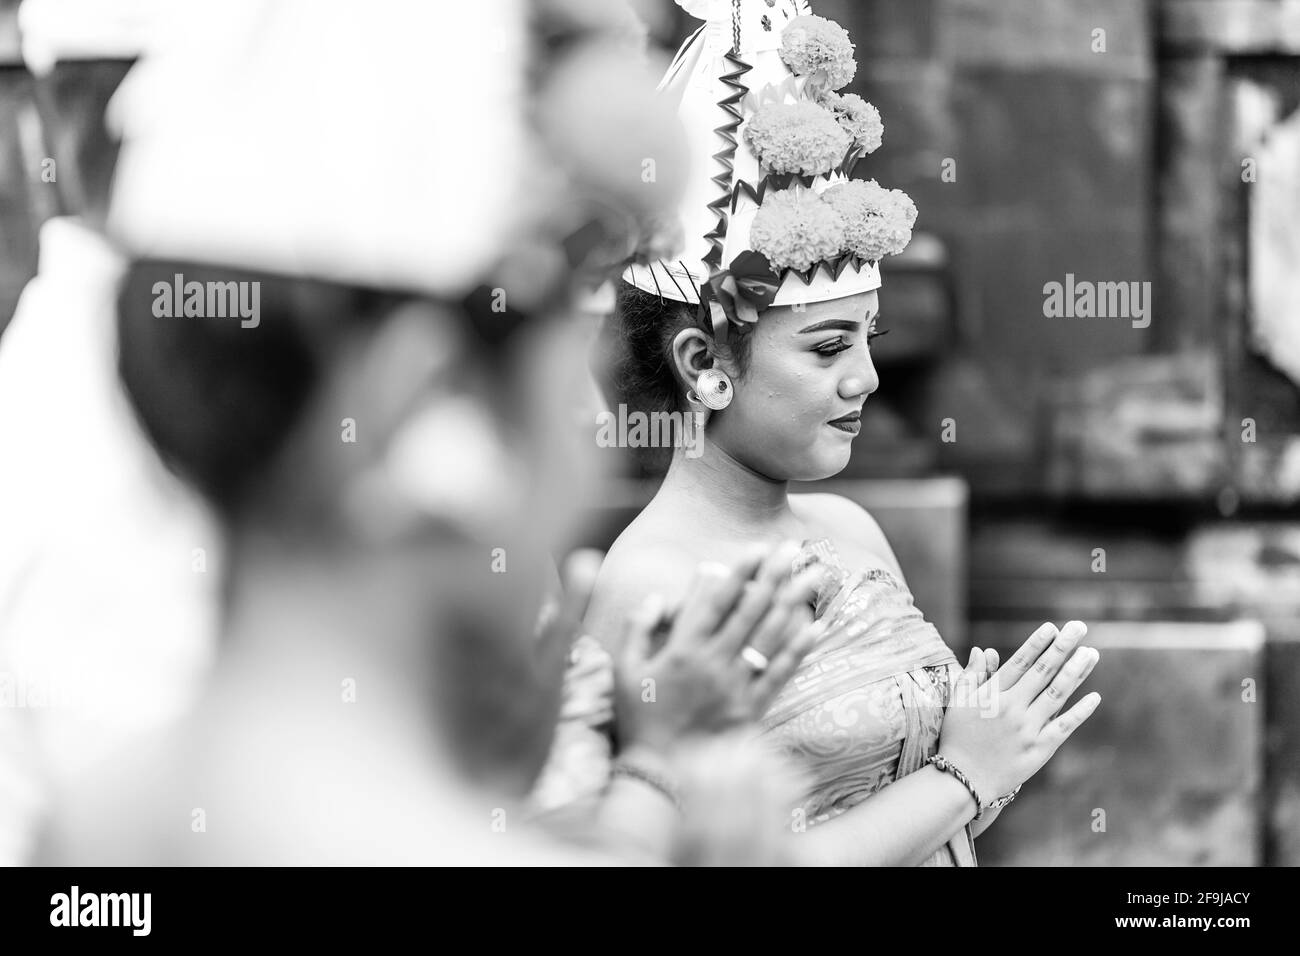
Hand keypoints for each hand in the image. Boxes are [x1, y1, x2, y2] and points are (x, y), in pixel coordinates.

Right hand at [613, 541, 826, 754]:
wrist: (659, 772)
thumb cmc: (639, 718)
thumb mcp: (624, 670)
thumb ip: (638, 629)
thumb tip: (658, 596)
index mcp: (682, 650)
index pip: (715, 601)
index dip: (738, 572)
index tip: (757, 546)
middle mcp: (713, 663)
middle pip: (750, 610)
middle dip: (774, 575)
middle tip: (794, 547)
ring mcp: (735, 686)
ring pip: (770, 635)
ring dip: (794, 601)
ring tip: (815, 575)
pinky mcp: (751, 708)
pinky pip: (779, 674)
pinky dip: (799, 649)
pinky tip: (816, 626)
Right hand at [937, 621, 1101, 804]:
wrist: (964, 781)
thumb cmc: (958, 738)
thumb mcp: (957, 703)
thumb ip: (971, 675)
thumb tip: (981, 650)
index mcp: (992, 695)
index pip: (1019, 663)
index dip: (1036, 643)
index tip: (1052, 626)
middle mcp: (1013, 708)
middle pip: (1043, 672)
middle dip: (1062, 647)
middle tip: (1079, 627)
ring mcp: (1029, 729)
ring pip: (1057, 694)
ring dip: (1076, 672)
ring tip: (1091, 653)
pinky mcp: (1041, 749)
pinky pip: (1065, 726)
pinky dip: (1080, 711)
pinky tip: (1094, 696)